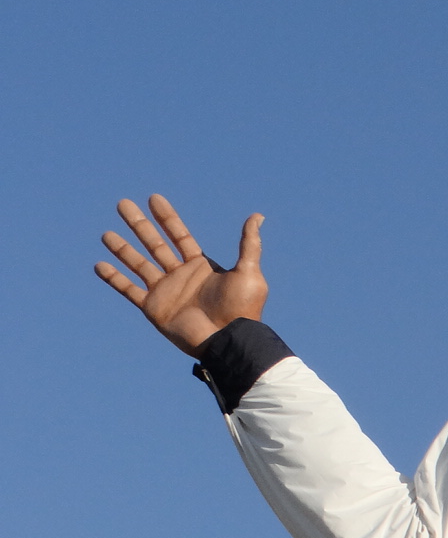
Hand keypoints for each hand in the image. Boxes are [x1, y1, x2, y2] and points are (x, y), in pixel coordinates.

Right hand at [94, 195, 266, 357]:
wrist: (227, 339)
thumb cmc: (241, 308)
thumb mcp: (248, 271)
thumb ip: (249, 244)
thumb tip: (257, 216)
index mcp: (201, 265)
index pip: (179, 235)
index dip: (166, 217)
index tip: (154, 198)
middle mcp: (180, 275)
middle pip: (154, 243)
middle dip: (139, 224)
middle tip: (123, 203)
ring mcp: (165, 291)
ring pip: (138, 263)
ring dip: (122, 248)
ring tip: (106, 233)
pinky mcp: (153, 307)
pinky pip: (129, 290)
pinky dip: (114, 278)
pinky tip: (99, 265)